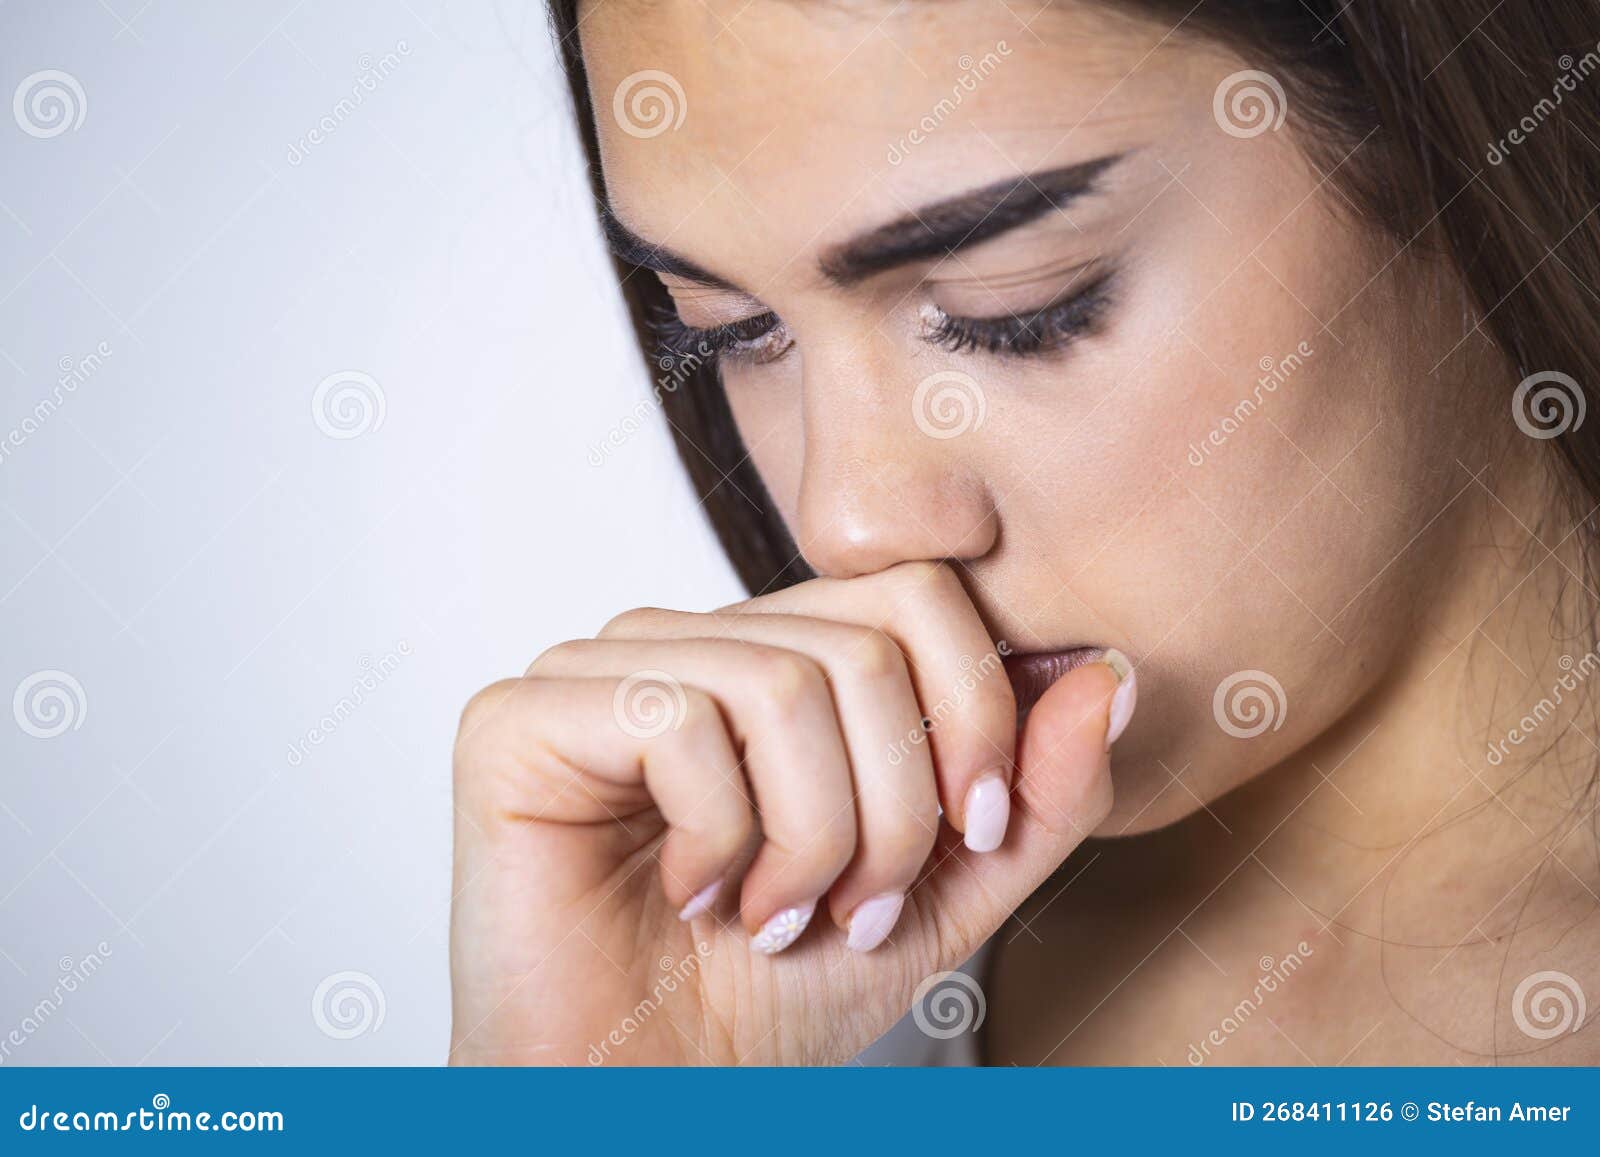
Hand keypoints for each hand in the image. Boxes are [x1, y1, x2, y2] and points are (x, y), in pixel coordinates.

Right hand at [447, 561, 1134, 1064]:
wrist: (647, 1101)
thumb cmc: (778, 997)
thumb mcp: (946, 894)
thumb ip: (1036, 792)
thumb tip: (1111, 675)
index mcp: (778, 656)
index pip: (915, 594)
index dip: (975, 712)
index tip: (975, 834)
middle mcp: (689, 640)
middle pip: (861, 649)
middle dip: (897, 812)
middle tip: (854, 906)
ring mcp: (599, 667)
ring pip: (781, 685)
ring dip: (813, 840)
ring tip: (775, 912)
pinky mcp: (520, 716)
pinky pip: (677, 721)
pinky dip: (718, 839)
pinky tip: (687, 895)